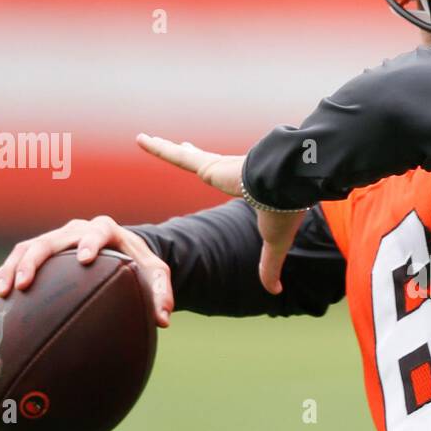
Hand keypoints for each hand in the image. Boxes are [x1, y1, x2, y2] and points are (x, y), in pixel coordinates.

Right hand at [0, 217, 174, 326]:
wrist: (120, 252)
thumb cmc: (139, 264)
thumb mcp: (155, 275)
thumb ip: (161, 293)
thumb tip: (163, 320)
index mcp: (105, 230)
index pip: (97, 231)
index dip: (90, 242)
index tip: (85, 259)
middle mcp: (76, 231)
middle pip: (50, 240)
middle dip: (34, 261)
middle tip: (23, 284)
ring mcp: (55, 241)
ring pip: (26, 249)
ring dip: (10, 270)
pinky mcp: (41, 253)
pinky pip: (16, 261)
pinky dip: (3, 276)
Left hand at [136, 133, 305, 293]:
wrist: (290, 187)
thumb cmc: (285, 209)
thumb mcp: (273, 242)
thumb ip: (269, 265)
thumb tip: (275, 292)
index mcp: (245, 184)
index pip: (224, 177)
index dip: (216, 170)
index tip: (209, 166)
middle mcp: (228, 171)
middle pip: (201, 161)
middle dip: (190, 152)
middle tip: (181, 145)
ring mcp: (217, 167)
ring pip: (182, 157)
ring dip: (163, 148)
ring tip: (142, 139)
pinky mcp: (209, 167)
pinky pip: (176, 157)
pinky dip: (158, 149)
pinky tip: (141, 140)